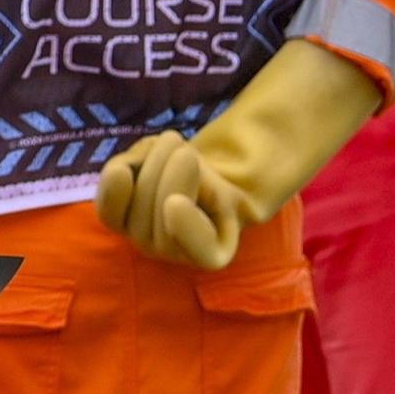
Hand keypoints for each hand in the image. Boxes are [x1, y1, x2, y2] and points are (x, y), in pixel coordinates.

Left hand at [95, 39, 388, 270]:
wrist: (204, 172)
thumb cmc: (233, 168)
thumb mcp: (259, 161)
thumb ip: (269, 152)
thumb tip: (284, 141)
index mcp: (215, 247)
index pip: (203, 251)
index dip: (186, 230)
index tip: (175, 203)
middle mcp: (176, 252)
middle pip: (163, 214)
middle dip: (170, 173)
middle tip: (185, 147)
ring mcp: (146, 236)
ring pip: (135, 207)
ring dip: (150, 165)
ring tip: (172, 144)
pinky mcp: (120, 216)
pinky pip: (110, 205)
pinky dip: (115, 178)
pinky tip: (124, 162)